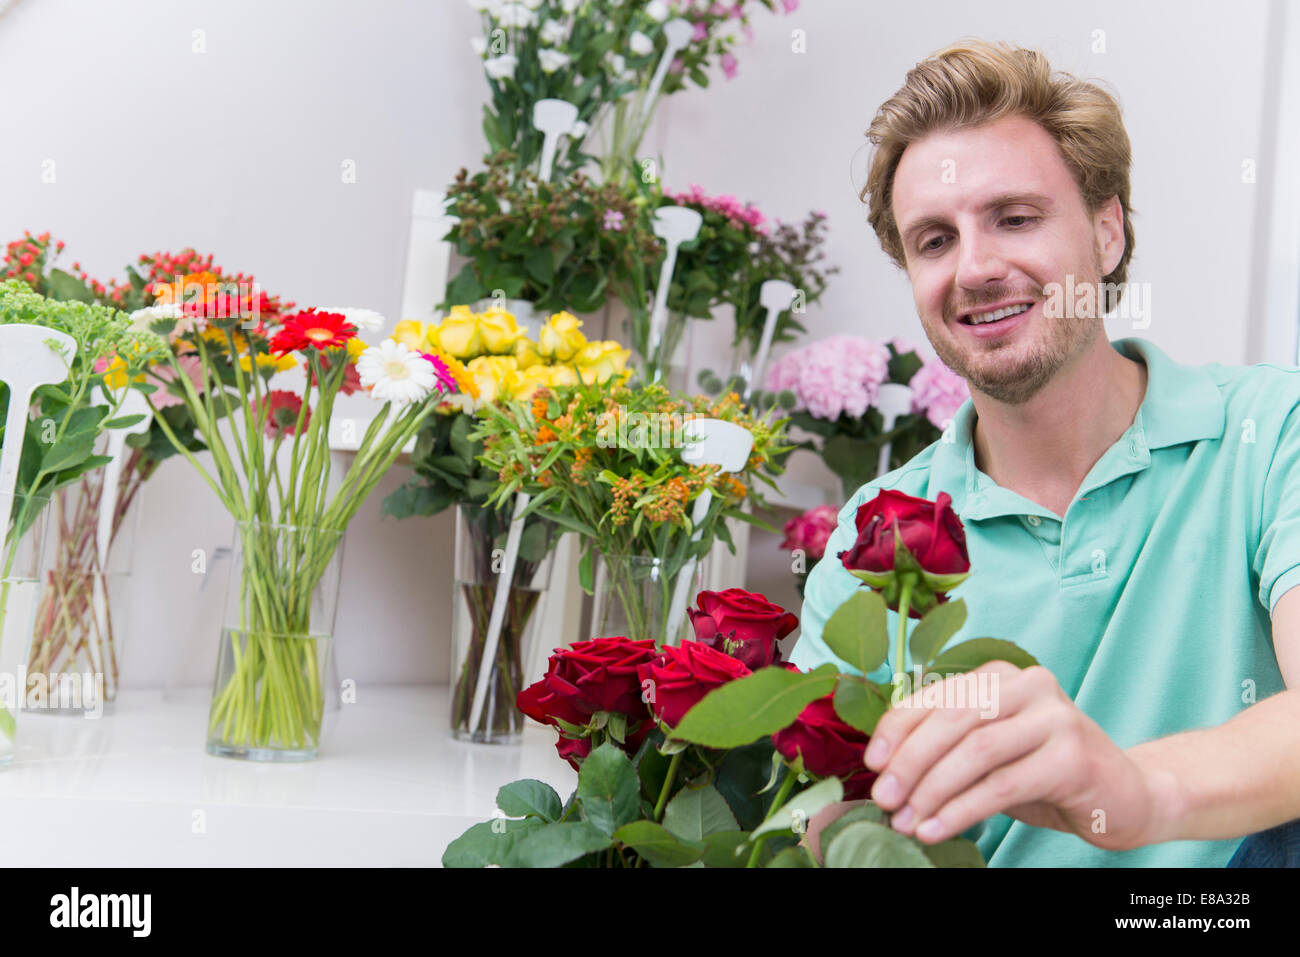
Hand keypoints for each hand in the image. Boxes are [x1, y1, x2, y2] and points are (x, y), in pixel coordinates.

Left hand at [864, 661, 1172, 850]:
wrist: (1125, 796)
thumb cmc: (1042, 773)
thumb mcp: (989, 752)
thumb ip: (946, 746)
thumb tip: (884, 770)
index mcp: (1000, 675)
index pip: (934, 696)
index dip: (897, 729)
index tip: (872, 764)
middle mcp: (1028, 685)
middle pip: (951, 721)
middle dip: (910, 763)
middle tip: (884, 799)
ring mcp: (1055, 717)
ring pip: (974, 752)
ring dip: (932, 792)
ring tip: (907, 822)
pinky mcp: (1072, 756)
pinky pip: (1001, 785)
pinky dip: (961, 810)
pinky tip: (936, 829)